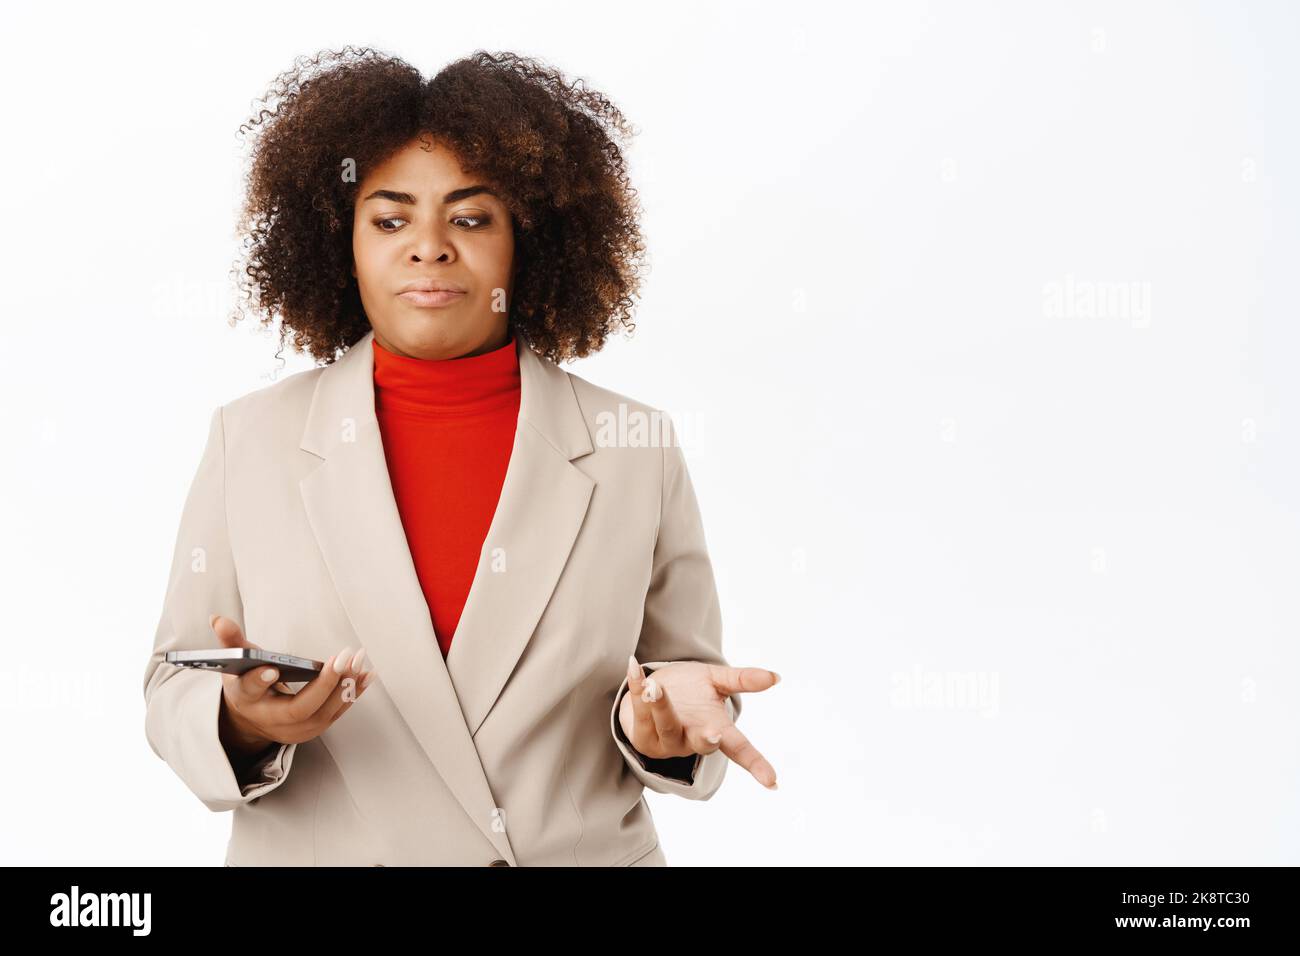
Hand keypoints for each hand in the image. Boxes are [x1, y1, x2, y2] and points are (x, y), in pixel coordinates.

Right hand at [211, 613, 373, 756]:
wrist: (253, 720)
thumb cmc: (247, 685)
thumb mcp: (235, 664)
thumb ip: (231, 641)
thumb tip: (217, 619)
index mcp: (247, 699)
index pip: (251, 691)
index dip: (259, 681)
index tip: (272, 670)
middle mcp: (271, 720)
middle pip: (299, 708)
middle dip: (324, 683)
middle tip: (343, 657)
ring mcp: (295, 730)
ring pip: (324, 712)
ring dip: (345, 686)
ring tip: (358, 660)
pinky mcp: (315, 728)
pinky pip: (338, 712)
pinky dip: (353, 692)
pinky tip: (367, 674)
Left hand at [619, 655, 779, 789]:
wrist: (651, 692)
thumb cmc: (688, 691)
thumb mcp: (716, 682)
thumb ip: (741, 680)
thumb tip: (775, 677)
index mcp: (715, 731)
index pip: (739, 750)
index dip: (756, 764)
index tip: (772, 782)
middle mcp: (692, 740)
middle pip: (700, 744)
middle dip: (704, 739)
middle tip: (712, 733)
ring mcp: (667, 742)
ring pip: (666, 726)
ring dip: (661, 706)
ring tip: (655, 687)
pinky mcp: (642, 736)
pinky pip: (639, 711)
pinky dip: (637, 688)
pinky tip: (635, 669)